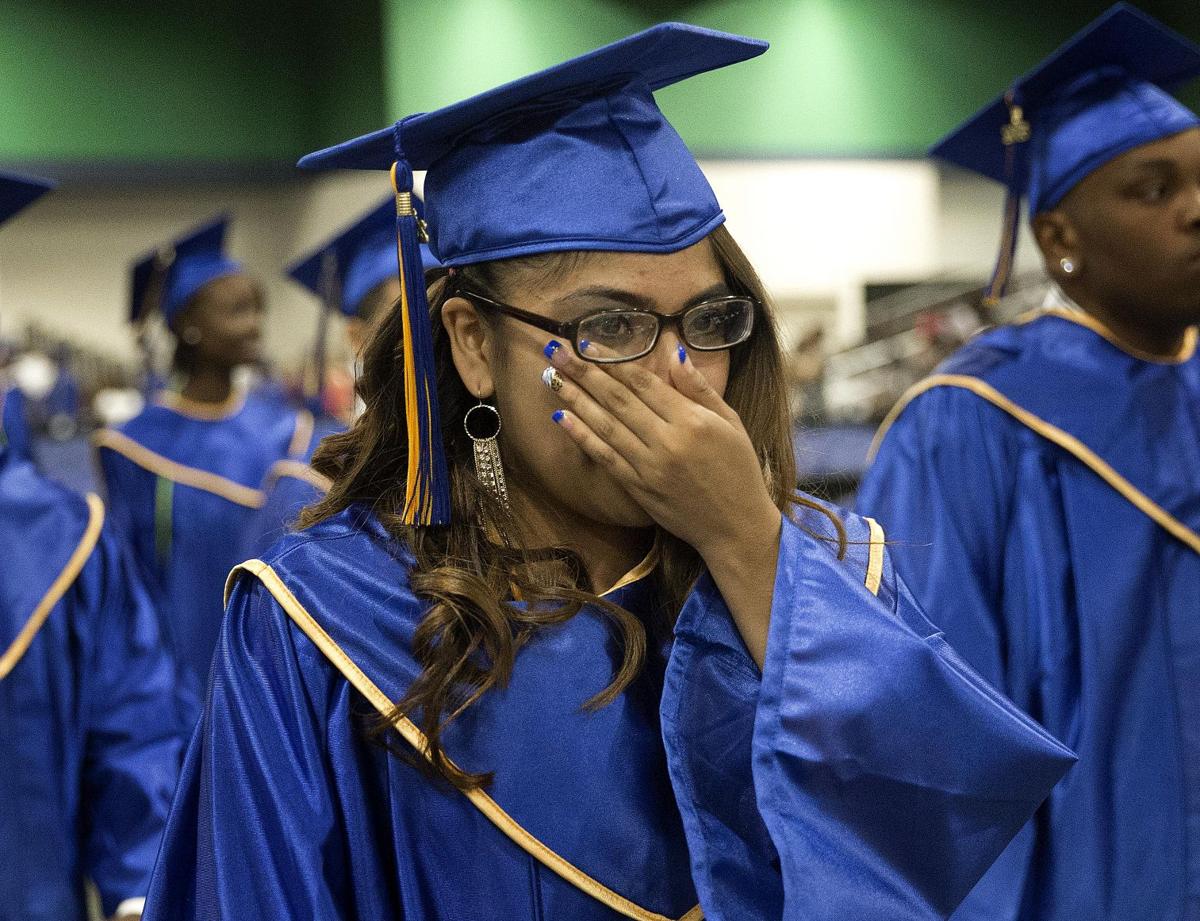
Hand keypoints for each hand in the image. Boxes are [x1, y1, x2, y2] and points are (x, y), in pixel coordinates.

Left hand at [543, 340, 779, 569]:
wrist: (735, 526)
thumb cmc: (738, 470)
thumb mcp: (731, 422)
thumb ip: (700, 388)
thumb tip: (675, 354)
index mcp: (691, 421)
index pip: (643, 383)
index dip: (612, 361)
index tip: (588, 343)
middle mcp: (667, 442)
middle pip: (617, 399)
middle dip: (583, 372)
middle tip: (556, 350)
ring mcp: (649, 467)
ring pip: (604, 425)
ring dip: (574, 398)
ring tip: (550, 376)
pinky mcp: (638, 488)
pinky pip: (604, 457)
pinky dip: (581, 436)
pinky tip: (561, 418)